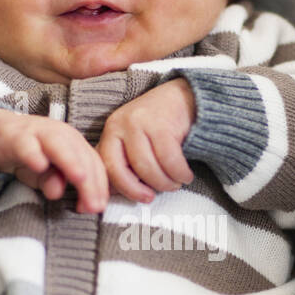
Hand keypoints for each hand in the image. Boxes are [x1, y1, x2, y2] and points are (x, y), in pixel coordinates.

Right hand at [0, 108, 108, 213]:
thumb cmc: (28, 154)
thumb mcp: (44, 175)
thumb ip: (55, 183)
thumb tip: (60, 194)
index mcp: (74, 143)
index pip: (93, 164)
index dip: (99, 187)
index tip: (98, 207)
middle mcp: (61, 135)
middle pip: (81, 157)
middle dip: (90, 182)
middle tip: (93, 205)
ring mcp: (39, 133)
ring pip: (59, 146)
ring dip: (71, 162)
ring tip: (80, 179)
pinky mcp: (16, 136)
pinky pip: (26, 145)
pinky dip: (34, 154)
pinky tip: (40, 166)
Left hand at [97, 78, 196, 202]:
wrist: (184, 96)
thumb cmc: (158, 125)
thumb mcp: (133, 140)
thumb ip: (123, 162)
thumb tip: (111, 193)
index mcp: (111, 131)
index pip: (108, 166)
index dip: (123, 187)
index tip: (138, 198)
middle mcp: (123, 124)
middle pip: (128, 170)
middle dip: (142, 190)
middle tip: (155, 196)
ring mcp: (142, 123)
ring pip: (149, 168)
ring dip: (166, 183)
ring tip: (175, 183)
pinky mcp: (163, 125)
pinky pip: (170, 161)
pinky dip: (180, 173)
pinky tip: (185, 175)